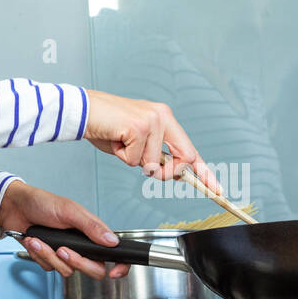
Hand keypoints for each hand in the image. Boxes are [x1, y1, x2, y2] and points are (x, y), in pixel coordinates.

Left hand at [0, 179, 128, 279]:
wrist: (14, 208)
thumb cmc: (41, 203)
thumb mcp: (68, 210)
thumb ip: (91, 226)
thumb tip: (111, 240)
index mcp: (91, 231)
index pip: (114, 253)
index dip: (120, 265)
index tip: (116, 272)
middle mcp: (81, 245)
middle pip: (93, 269)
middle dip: (76, 262)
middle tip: (63, 249)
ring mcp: (65, 253)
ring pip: (68, 271)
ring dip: (50, 255)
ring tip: (41, 240)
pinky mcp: (49, 258)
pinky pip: (50, 268)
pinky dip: (40, 255)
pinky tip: (35, 241)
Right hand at [82, 90, 220, 192]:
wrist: (81, 110)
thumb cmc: (106, 126)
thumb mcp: (136, 142)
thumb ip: (155, 155)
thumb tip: (171, 172)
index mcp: (164, 117)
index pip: (189, 148)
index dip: (204, 171)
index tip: (216, 188)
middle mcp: (162, 116)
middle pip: (184, 157)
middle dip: (167, 173)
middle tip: (148, 168)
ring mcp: (152, 121)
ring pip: (153, 164)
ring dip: (133, 161)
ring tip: (120, 142)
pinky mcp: (139, 127)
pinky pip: (135, 160)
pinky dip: (122, 156)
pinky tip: (115, 139)